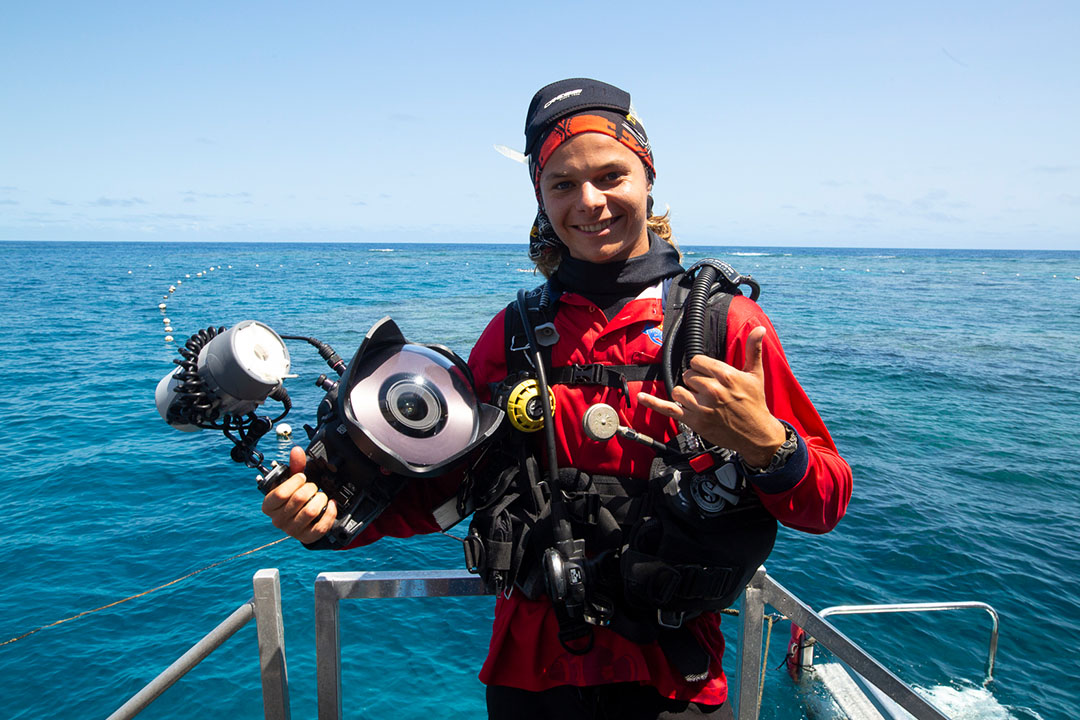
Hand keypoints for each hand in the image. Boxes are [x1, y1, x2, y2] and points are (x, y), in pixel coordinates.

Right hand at [261, 446, 337, 542]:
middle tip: (313, 486)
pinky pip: (321, 526)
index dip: (294, 482)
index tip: (302, 477)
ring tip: (320, 495)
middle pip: (298, 500)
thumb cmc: (294, 496)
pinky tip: (331, 504)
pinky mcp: (307, 537)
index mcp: (269, 506)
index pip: (279, 494)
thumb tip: (296, 450)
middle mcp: (278, 520)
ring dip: (320, 499)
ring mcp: (292, 530)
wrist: (302, 519)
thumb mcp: (291, 481)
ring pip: (310, 512)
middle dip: (310, 488)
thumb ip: (294, 466)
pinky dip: (330, 512)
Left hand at [638, 325, 786, 466]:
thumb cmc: (755, 404)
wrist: (756, 434)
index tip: (710, 375)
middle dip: (696, 382)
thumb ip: (753, 350)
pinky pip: (668, 408)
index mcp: (725, 375)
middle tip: (712, 392)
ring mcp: (701, 406)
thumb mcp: (755, 375)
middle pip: (688, 375)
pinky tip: (642, 397)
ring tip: (703, 401)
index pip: (697, 361)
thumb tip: (759, 329)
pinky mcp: (694, 421)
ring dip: (687, 395)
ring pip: (679, 390)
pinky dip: (653, 403)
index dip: (702, 368)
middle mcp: (712, 390)